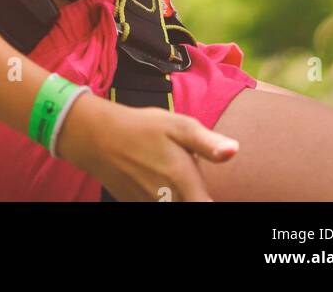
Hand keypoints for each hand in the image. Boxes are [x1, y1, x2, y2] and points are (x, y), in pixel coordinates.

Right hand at [56, 90, 240, 202]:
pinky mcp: (138, 206)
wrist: (98, 138)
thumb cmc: (141, 128)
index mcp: (184, 182)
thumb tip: (234, 150)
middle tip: (187, 169)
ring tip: (169, 170)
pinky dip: (163, 195)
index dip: (210, 198)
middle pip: (192, 204)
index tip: (207, 188)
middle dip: (195, 192)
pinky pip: (159, 204)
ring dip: (180, 193)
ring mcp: (152, 206)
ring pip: (176, 204)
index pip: (208, 207)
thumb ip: (207, 143)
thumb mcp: (177, 125)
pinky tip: (155, 176)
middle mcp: (169, 201)